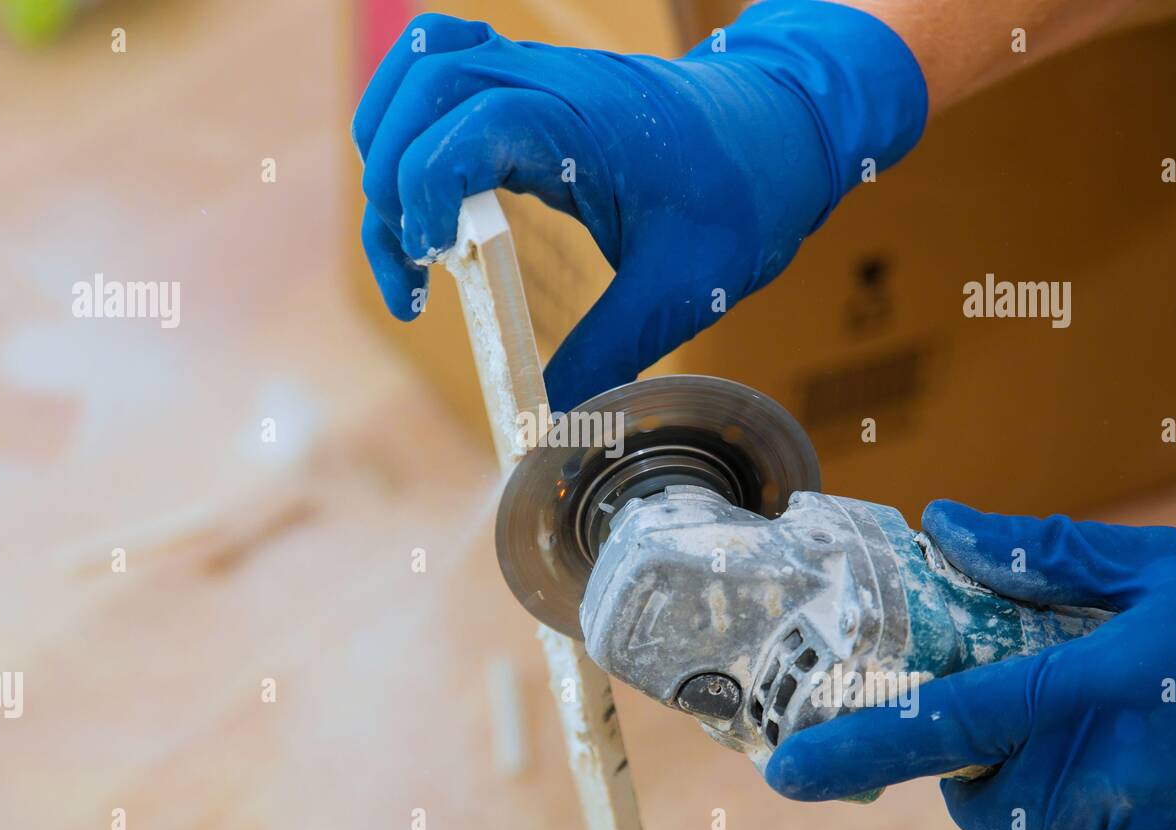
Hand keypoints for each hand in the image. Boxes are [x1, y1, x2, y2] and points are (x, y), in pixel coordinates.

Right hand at [353, 2, 925, 410]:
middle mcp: (546, 80)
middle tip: (417, 274)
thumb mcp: (678, 290)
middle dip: (391, 185)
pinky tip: (426, 179)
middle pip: (420, 93)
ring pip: (419, 68)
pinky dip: (414, 113)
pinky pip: (446, 63)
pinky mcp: (534, 83)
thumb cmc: (743, 199)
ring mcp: (537, 71)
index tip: (433, 269)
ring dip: (389, 144)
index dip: (420, 197)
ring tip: (409, 234)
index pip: (458, 128)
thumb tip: (545, 419)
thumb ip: (606, 353)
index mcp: (578, 121)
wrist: (786, 131)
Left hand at [765, 500, 1175, 829]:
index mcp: (1088, 693)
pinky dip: (1078, 822)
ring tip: (1103, 736)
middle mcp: (1101, 780)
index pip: (944, 727)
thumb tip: (943, 522)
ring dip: (1031, 790)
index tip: (787, 773)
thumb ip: (1042, 551)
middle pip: (973, 794)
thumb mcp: (1161, 572)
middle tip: (1026, 709)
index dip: (857, 751)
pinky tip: (1134, 775)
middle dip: (973, 760)